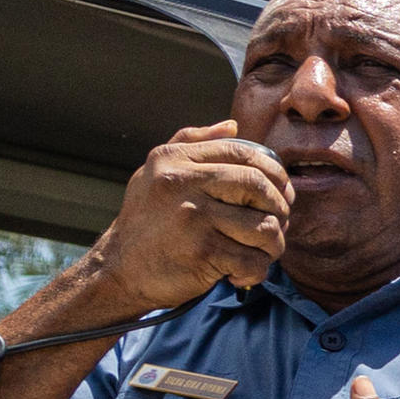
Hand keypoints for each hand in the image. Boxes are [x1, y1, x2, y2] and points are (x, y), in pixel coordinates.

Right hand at [94, 122, 295, 311]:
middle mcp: (183, 183)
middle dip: (280, 207)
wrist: (118, 268)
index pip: (243, 152)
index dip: (274, 171)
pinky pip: (253, 260)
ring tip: (260, 251)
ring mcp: (194, 217)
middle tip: (278, 222)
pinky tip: (240, 272)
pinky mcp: (203, 252)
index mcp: (175, 159)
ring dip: (273, 244)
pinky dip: (256, 271)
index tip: (281, 191)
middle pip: (259, 186)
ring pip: (265, 227)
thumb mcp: (156, 171)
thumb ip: (192, 142)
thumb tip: (234, 125)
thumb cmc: (146, 220)